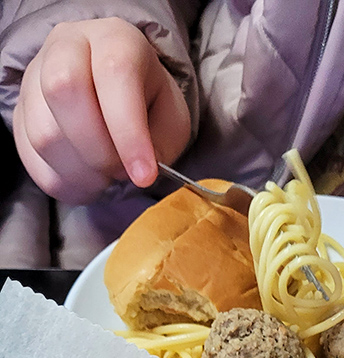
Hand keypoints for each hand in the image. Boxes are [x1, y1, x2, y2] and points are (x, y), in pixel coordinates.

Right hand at [14, 18, 190, 204]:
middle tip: (120, 171)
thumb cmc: (146, 105)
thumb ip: (161, 143)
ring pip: (44, 133)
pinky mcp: (20, 114)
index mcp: (114, 38)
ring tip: (106, 174)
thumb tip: (137, 171)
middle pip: (63, 89)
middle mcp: (65, 47)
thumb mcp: (170, 119)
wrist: (112, 98)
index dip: (129, 132)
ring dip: (82, 171)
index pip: (114, 72)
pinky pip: (32, 158)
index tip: (144, 175)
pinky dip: (64, 180)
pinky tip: (87, 177)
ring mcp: (34, 79)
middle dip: (97, 149)